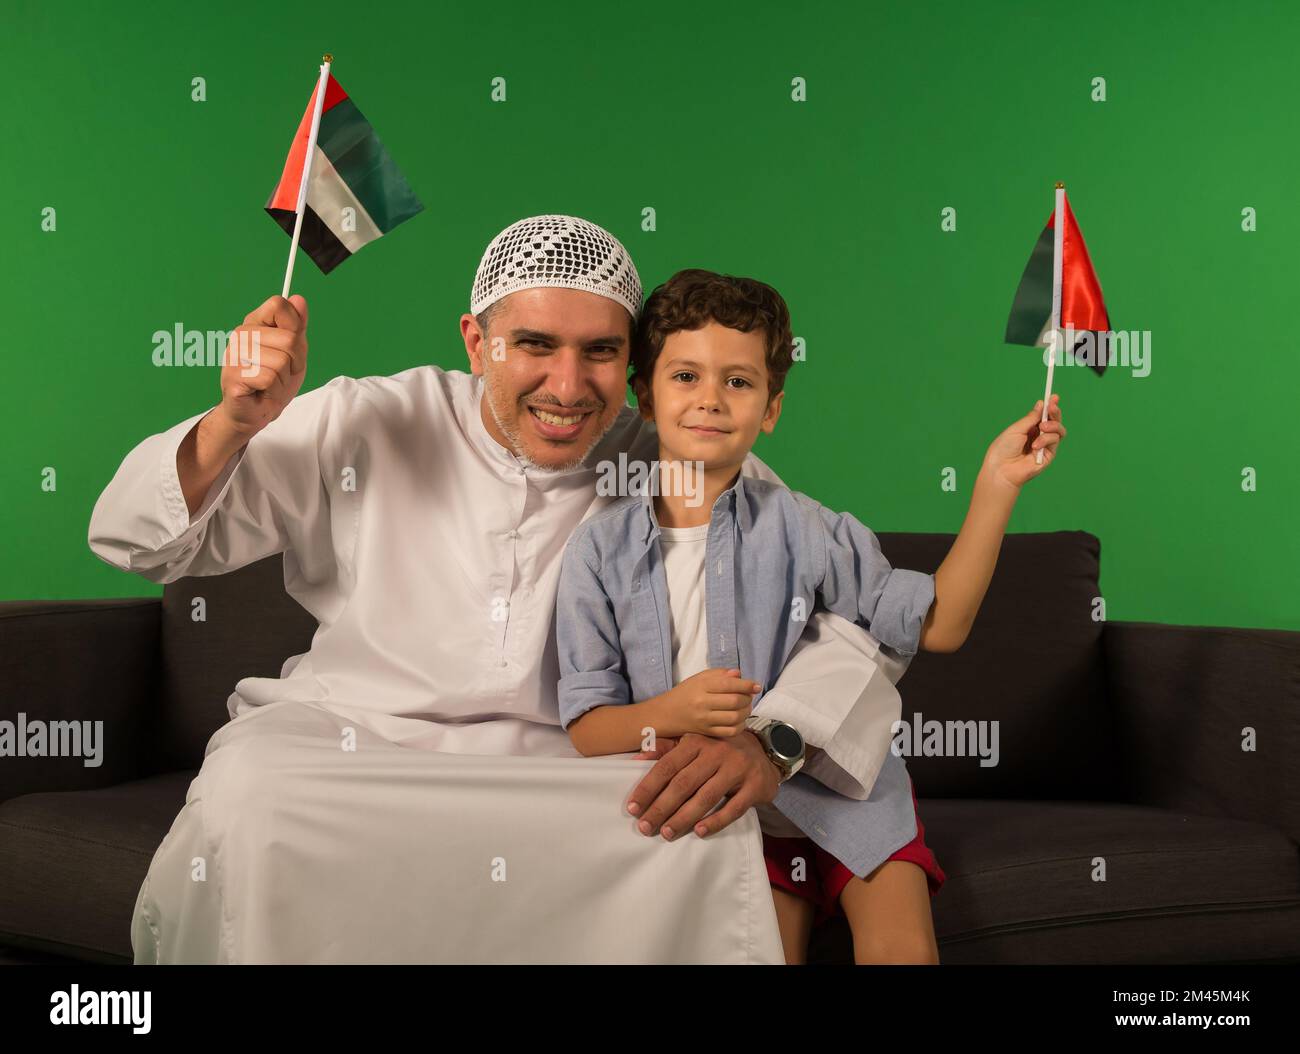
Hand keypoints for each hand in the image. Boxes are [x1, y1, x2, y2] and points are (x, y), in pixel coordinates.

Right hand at [216, 294, 309, 439]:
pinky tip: (263, 392)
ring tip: (271, 383)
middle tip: (282, 373)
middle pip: (289, 338)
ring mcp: (235, 355)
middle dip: (296, 361)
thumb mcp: (294, 352)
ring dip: (284, 379)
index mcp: (255, 323)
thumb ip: (297, 326)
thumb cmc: (273, 381)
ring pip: (281, 361)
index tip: (290, 347)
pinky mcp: (234, 376)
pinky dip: (273, 390)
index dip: (295, 328)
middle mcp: (241, 334)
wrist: (255, 412)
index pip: (278, 305)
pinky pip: (269, 378)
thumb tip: (298, 298)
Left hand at [624, 730, 779, 840]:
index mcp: (696, 741)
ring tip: (666, 833)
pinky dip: (715, 821)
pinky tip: (699, 832)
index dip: (648, 788)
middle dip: (661, 807)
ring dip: (683, 818)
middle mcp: (716, 752)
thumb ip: (666, 748)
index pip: (667, 766)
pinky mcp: (754, 786)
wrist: (764, 752)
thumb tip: (636, 758)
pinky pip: (733, 808)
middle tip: (645, 827)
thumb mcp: (694, 742)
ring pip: (706, 797)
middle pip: (684, 783)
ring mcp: (737, 768)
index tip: (633, 807)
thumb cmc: (719, 750)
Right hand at [659, 668, 760, 736]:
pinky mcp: (707, 732)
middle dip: (747, 698)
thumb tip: (739, 674)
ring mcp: (705, 720)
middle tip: (748, 697)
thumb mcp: (699, 678)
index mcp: (701, 686)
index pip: (729, 684)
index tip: (756, 686)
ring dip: (746, 712)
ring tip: (745, 707)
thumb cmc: (685, 693)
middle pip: (734, 701)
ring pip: (734, 717)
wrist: (667, 713)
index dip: (747, 685)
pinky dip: (740, 726)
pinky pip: (730, 732)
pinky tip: (739, 720)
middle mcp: (703, 703)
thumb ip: (720, 674)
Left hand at [981, 394, 1065, 490]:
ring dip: (1052, 425)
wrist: (1002, 468)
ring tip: (1042, 427)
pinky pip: (1055, 441)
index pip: (1042, 416)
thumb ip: (1031, 418)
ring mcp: (1044, 446)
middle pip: (1054, 422)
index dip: (1049, 407)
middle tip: (1053, 406)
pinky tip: (1035, 445)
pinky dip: (1046, 439)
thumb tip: (1041, 404)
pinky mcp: (1048, 455)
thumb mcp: (1017, 428)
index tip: (1054, 397)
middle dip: (1055, 412)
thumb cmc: (1004, 449)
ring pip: (1058, 430)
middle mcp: (1038, 436)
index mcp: (1028, 429)